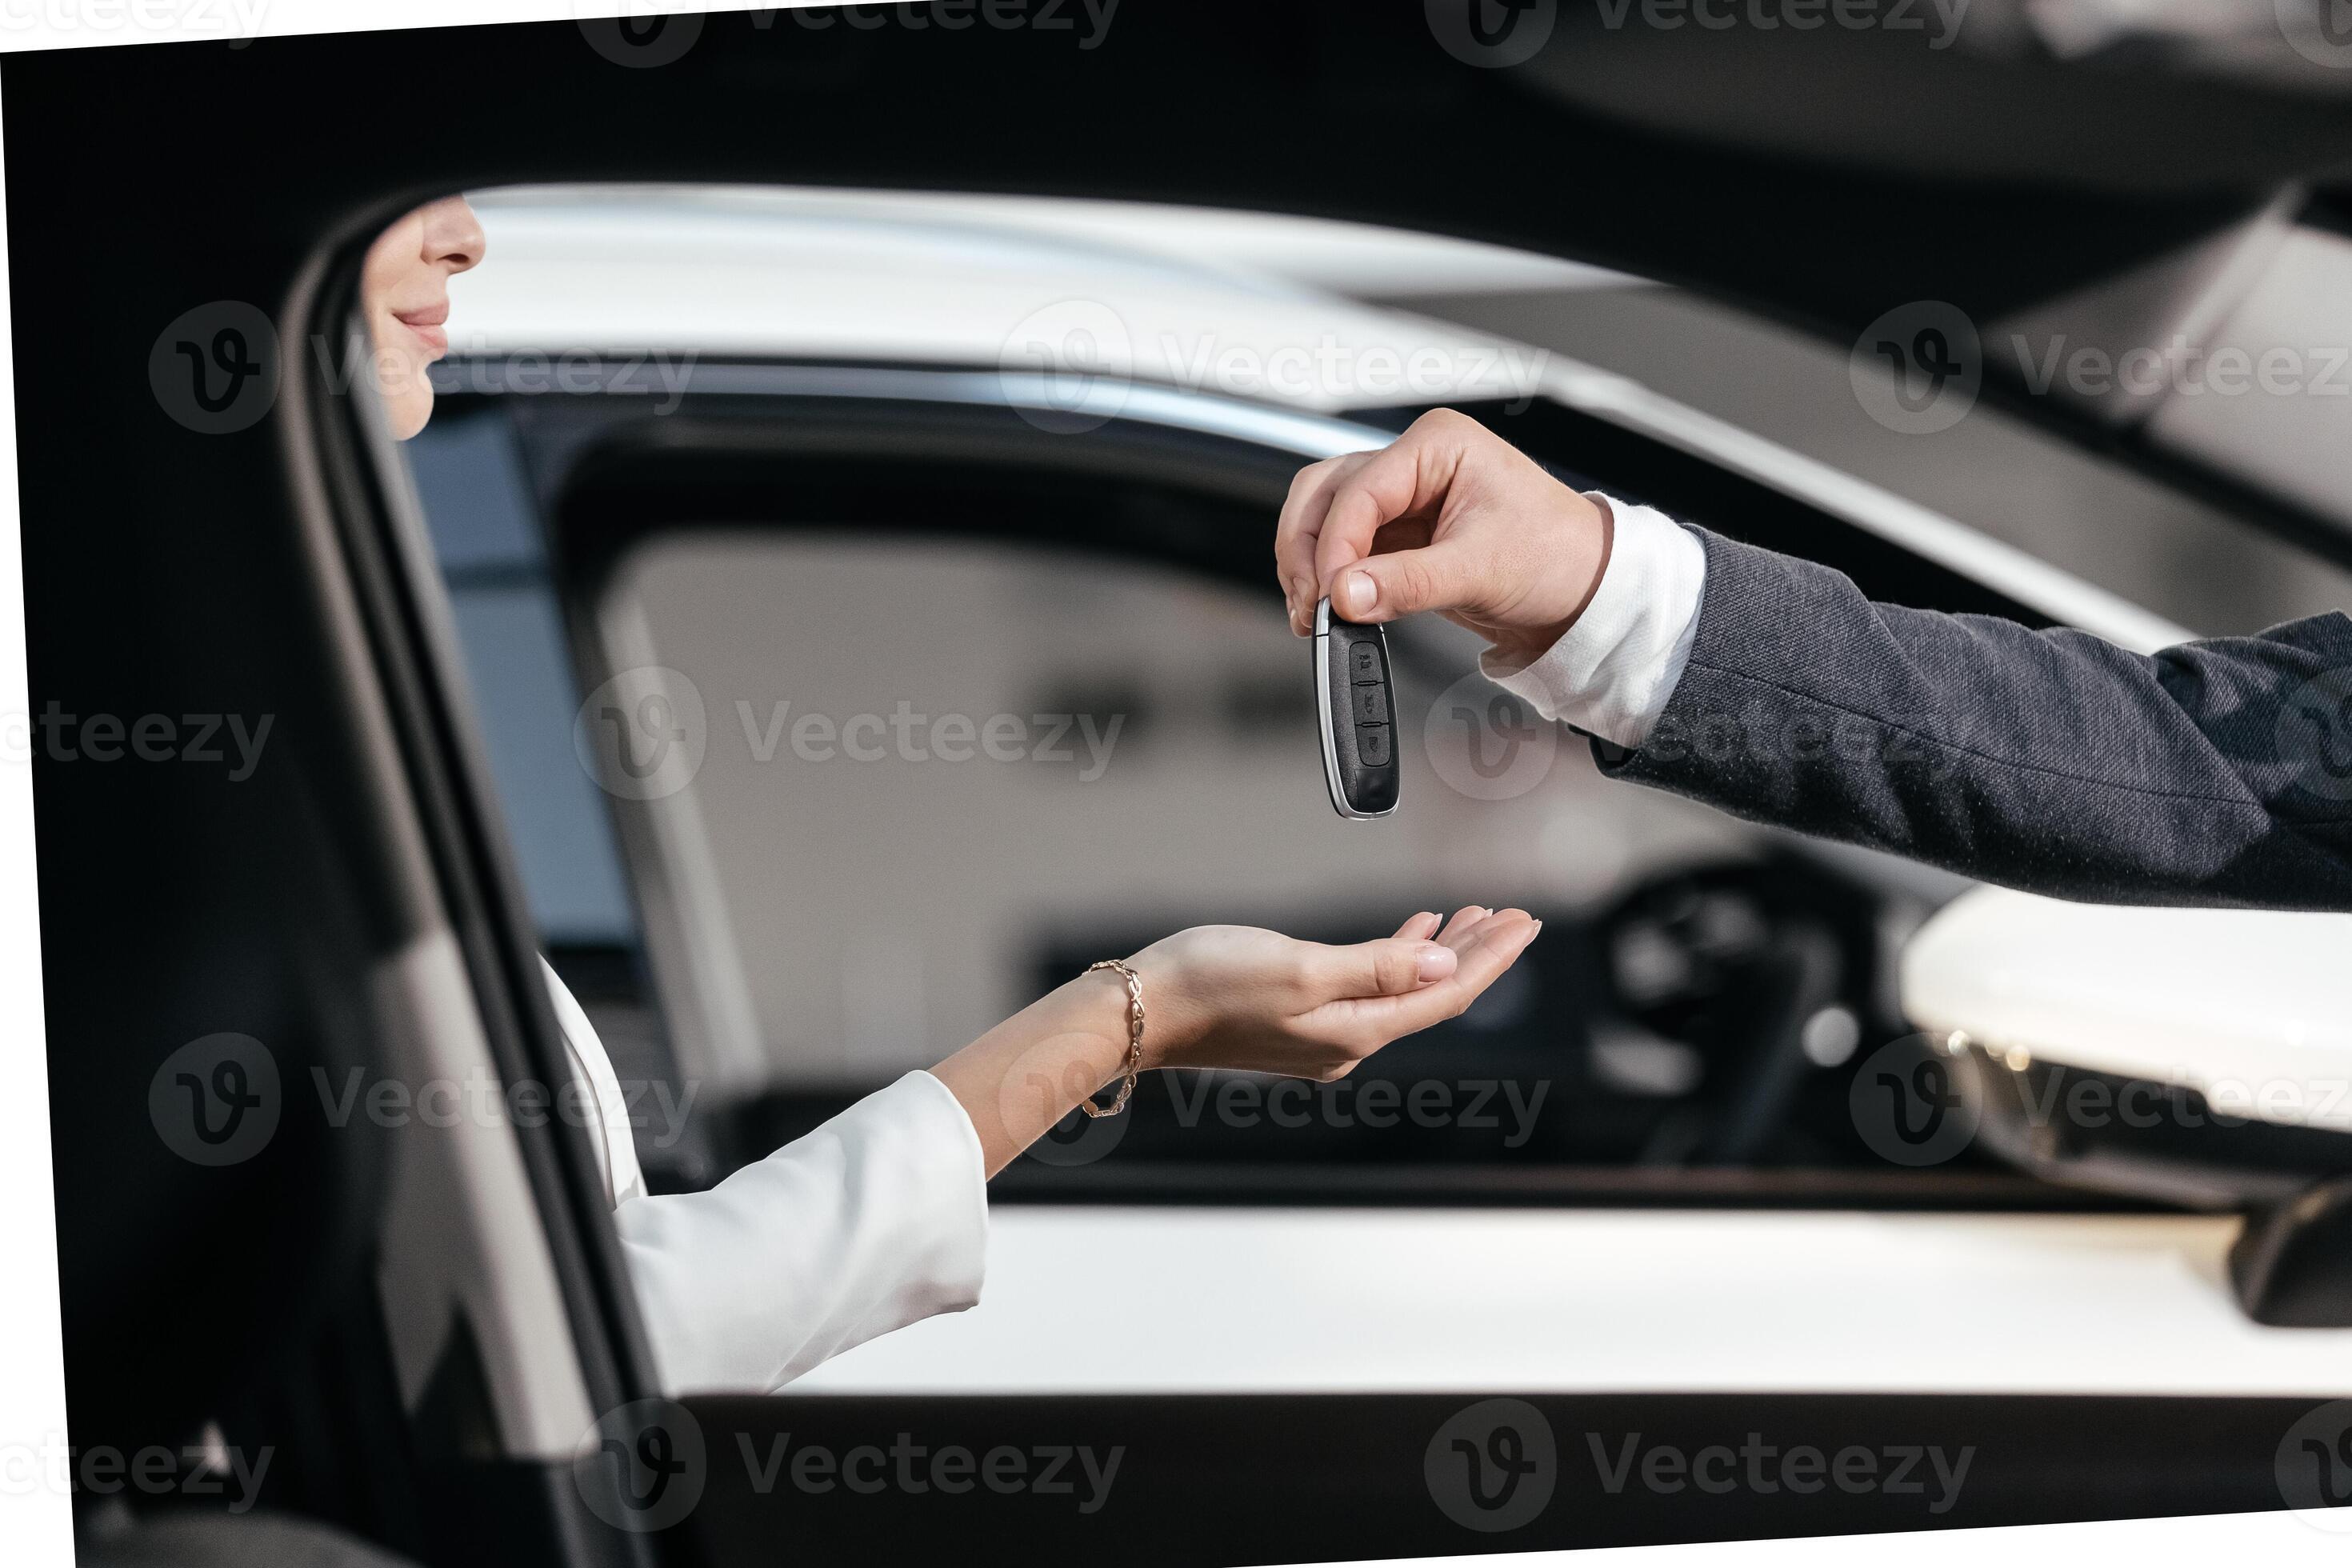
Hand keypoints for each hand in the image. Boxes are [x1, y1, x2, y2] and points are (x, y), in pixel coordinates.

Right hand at [1124, 906, 1540, 1081]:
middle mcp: (1349, 1041)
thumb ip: (1375, 965)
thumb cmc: (1210, 982)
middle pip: (1434, 993)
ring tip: (1475, 916)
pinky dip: (1398, 955)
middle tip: (1515, 914)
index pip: (1447, 993)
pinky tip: (1411, 932)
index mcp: (1357, 1030)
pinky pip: (1372, 986)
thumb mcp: (1300, 966)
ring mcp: (1325, 1034)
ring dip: (1442, 952)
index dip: (1491, 957)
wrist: (1138, 1012)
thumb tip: (1441, 963)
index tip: (1527, 921)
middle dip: (1478, 953)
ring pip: (1405, 988)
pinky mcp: (1300, 1018)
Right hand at [1275, 408, 1611, 668]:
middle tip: (1311, 603)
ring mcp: (1403, 499)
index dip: (1334, 545)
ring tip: (1316, 612)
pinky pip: (1345, 550)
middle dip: (1307, 550)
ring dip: (1310, 564)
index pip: (1360, 490)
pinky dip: (1330, 579)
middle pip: (1325, 493)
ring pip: (1324, 518)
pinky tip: (1333, 609)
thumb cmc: (1556, 557)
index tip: (1329, 594)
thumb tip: (1346, 595)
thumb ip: (1408, 583)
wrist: (1583, 591)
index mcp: (1438, 445)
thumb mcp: (1482, 569)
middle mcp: (1414, 463)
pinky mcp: (1399, 536)